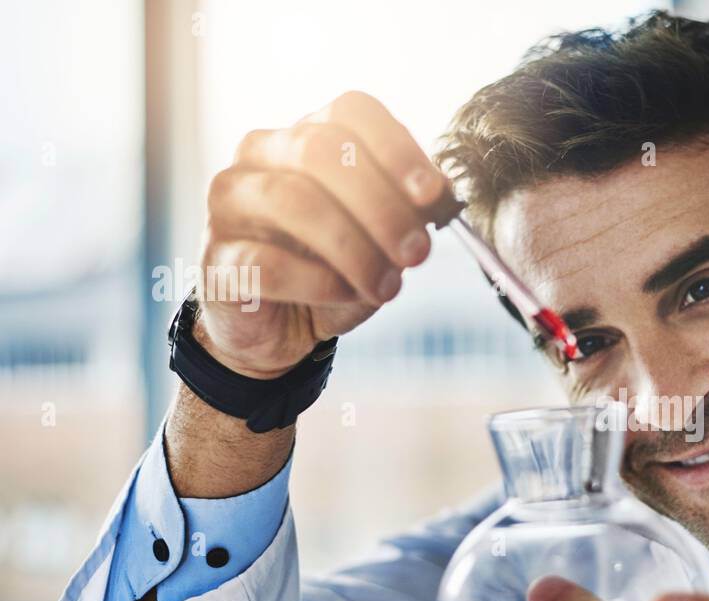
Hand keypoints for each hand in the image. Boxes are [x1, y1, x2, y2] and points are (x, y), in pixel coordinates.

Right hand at [198, 90, 458, 377]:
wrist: (281, 329)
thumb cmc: (336, 271)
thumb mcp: (383, 239)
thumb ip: (408, 212)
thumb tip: (439, 196)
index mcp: (308, 135)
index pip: (351, 111)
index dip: (396, 148)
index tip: (432, 195)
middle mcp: (261, 154)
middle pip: (320, 150)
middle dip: (380, 204)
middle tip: (417, 251)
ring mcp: (231, 201)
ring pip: (293, 201)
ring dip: (355, 249)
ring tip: (389, 287)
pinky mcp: (216, 258)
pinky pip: (267, 261)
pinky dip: (319, 282)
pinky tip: (345, 295)